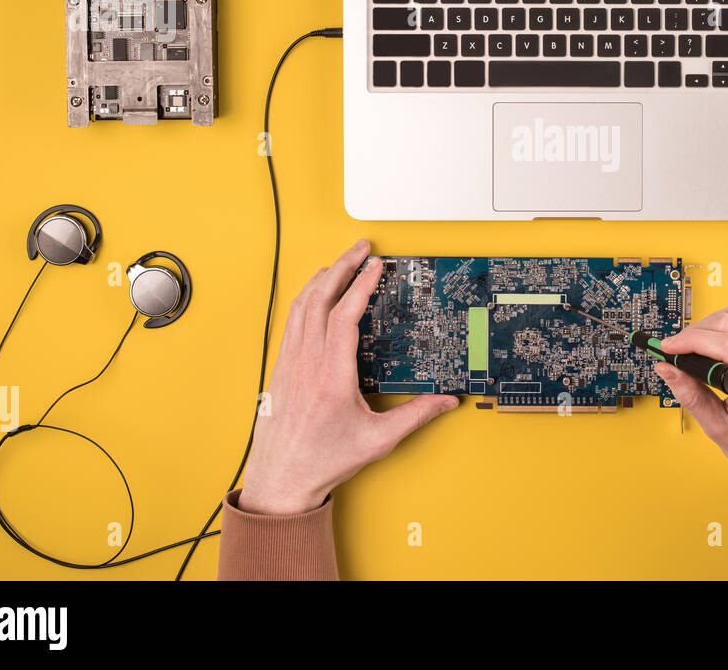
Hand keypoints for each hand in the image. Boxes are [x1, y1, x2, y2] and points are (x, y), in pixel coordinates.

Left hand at [239, 239, 458, 514]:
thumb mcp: (377, 441)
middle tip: (360, 248)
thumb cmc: (323, 461)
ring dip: (322, 278)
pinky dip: (306, 298)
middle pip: (320, 300)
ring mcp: (290, 364)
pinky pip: (292, 321)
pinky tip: (316, 293)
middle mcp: (307, 365)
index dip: (361, 286)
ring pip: (301, 307)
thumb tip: (445, 402)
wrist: (282, 479)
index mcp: (332, 379)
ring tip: (341, 262)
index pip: (344, 317)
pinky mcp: (282, 368)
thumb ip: (415, 416)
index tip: (375, 266)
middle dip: (341, 267)